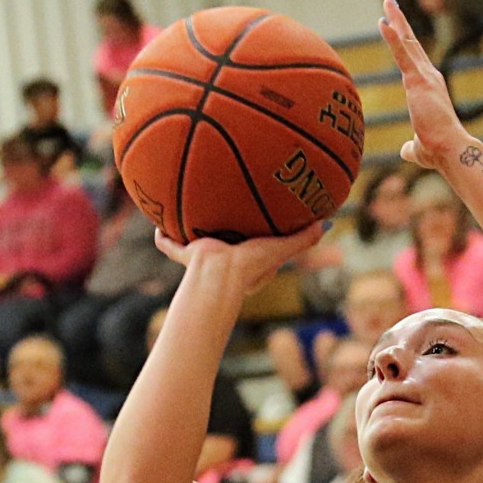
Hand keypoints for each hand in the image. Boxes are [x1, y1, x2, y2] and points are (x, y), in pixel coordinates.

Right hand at [153, 223, 328, 296]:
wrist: (219, 276)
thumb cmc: (251, 266)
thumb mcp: (281, 249)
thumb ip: (303, 240)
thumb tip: (326, 224)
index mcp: (246, 259)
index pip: (253, 244)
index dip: (257, 234)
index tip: (260, 218)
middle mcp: (224, 256)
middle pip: (223, 239)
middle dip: (222, 227)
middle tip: (223, 207)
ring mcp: (203, 255)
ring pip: (195, 240)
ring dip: (191, 228)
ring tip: (188, 206)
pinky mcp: (187, 253)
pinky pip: (171, 245)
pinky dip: (163, 237)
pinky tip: (156, 221)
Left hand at [379, 0, 470, 167]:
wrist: (449, 149)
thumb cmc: (437, 150)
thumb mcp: (419, 147)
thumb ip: (412, 146)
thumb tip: (407, 152)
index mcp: (429, 86)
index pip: (413, 58)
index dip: (403, 41)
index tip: (394, 25)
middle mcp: (429, 76)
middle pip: (411, 42)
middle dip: (400, 21)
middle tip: (390, 2)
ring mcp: (424, 76)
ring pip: (407, 42)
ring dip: (396, 20)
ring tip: (387, 2)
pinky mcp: (418, 80)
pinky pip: (403, 54)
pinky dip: (393, 38)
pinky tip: (384, 23)